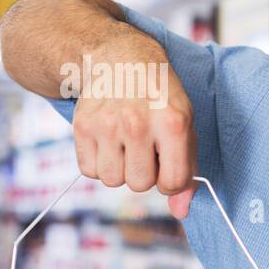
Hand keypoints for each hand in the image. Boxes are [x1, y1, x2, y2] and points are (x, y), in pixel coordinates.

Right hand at [71, 38, 197, 218]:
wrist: (121, 57)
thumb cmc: (160, 97)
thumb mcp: (185, 126)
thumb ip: (187, 171)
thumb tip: (181, 212)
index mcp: (172, 123)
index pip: (172, 183)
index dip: (171, 180)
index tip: (167, 163)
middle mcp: (138, 123)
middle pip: (140, 185)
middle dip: (145, 173)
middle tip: (145, 148)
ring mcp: (106, 124)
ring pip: (112, 181)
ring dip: (121, 169)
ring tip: (126, 144)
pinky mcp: (81, 125)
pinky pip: (89, 171)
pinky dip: (99, 162)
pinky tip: (108, 140)